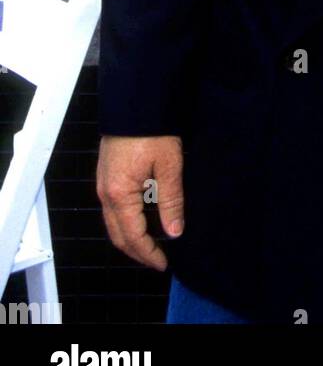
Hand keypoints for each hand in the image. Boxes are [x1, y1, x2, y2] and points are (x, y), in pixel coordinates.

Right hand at [96, 135, 184, 271]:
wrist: (135, 102)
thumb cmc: (152, 130)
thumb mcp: (169, 166)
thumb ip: (171, 201)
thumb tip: (175, 231)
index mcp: (120, 194)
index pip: (133, 236)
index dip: (148, 253)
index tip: (164, 263)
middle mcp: (106, 193)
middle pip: (118, 235)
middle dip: (137, 252)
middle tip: (157, 260)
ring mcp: (103, 185)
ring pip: (113, 223)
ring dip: (130, 238)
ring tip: (151, 245)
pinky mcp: (106, 175)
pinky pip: (112, 209)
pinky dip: (125, 222)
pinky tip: (141, 221)